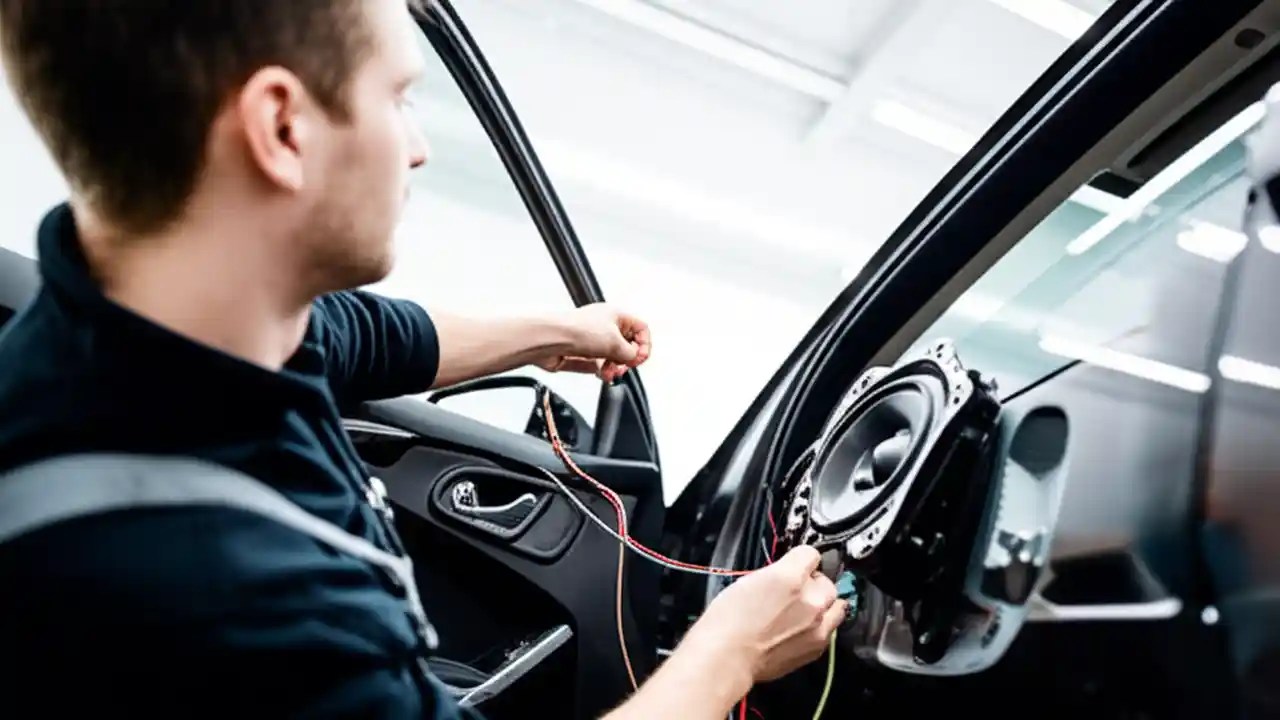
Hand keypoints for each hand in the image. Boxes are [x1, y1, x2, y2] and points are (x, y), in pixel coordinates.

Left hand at [537, 303, 651, 382]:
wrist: (549, 340)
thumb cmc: (576, 330)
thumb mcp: (615, 342)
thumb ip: (631, 354)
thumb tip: (633, 359)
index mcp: (615, 315)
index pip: (640, 328)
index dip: (644, 344)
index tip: (639, 357)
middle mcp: (603, 326)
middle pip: (625, 345)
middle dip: (627, 359)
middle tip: (625, 366)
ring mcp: (590, 340)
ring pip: (610, 357)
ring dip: (614, 368)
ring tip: (611, 373)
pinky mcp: (579, 354)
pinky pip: (596, 365)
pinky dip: (601, 371)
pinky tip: (602, 375)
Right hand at [677, 546, 845, 685]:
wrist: (728, 657)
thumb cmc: (728, 620)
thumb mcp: (748, 580)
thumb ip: (778, 574)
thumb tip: (788, 575)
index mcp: (790, 576)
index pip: (811, 554)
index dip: (800, 559)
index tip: (796, 565)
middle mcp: (810, 599)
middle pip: (827, 581)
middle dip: (813, 584)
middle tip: (795, 592)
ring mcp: (817, 624)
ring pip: (837, 605)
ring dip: (823, 605)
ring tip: (805, 611)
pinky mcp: (818, 646)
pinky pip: (830, 629)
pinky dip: (820, 627)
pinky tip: (801, 630)